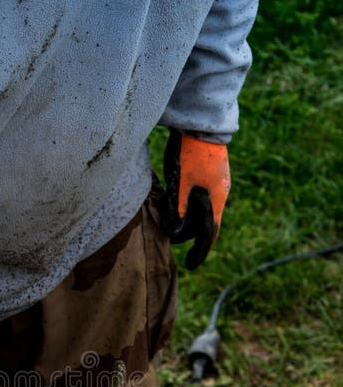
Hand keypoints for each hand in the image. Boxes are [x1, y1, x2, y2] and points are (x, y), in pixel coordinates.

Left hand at [161, 130, 230, 269]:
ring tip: (168, 220)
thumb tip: (174, 233)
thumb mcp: (181, 181)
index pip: (208, 235)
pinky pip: (199, 197)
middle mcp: (219, 194)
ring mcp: (216, 183)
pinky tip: (174, 202)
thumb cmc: (190, 152)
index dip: (200, 252)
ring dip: (185, 219)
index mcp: (215, 200)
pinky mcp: (209, 173)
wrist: (203, 121)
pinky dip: (187, 205)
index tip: (190, 266)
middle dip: (186, 234)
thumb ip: (178, 207)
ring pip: (200, 210)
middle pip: (203, 224)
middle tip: (168, 238)